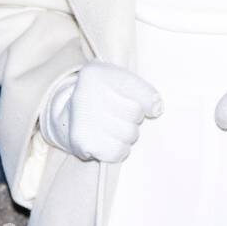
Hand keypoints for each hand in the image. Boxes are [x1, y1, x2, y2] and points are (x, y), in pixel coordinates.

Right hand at [42, 61, 163, 162]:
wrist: (69, 115)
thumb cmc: (101, 95)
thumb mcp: (117, 80)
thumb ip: (141, 90)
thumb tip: (157, 108)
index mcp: (97, 73)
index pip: (141, 92)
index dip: (150, 102)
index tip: (151, 107)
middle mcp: (87, 93)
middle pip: (136, 114)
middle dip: (133, 118)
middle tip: (119, 115)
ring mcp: (83, 118)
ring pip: (130, 134)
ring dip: (126, 135)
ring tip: (112, 127)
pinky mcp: (82, 141)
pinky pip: (118, 152)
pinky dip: (118, 149)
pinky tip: (107, 140)